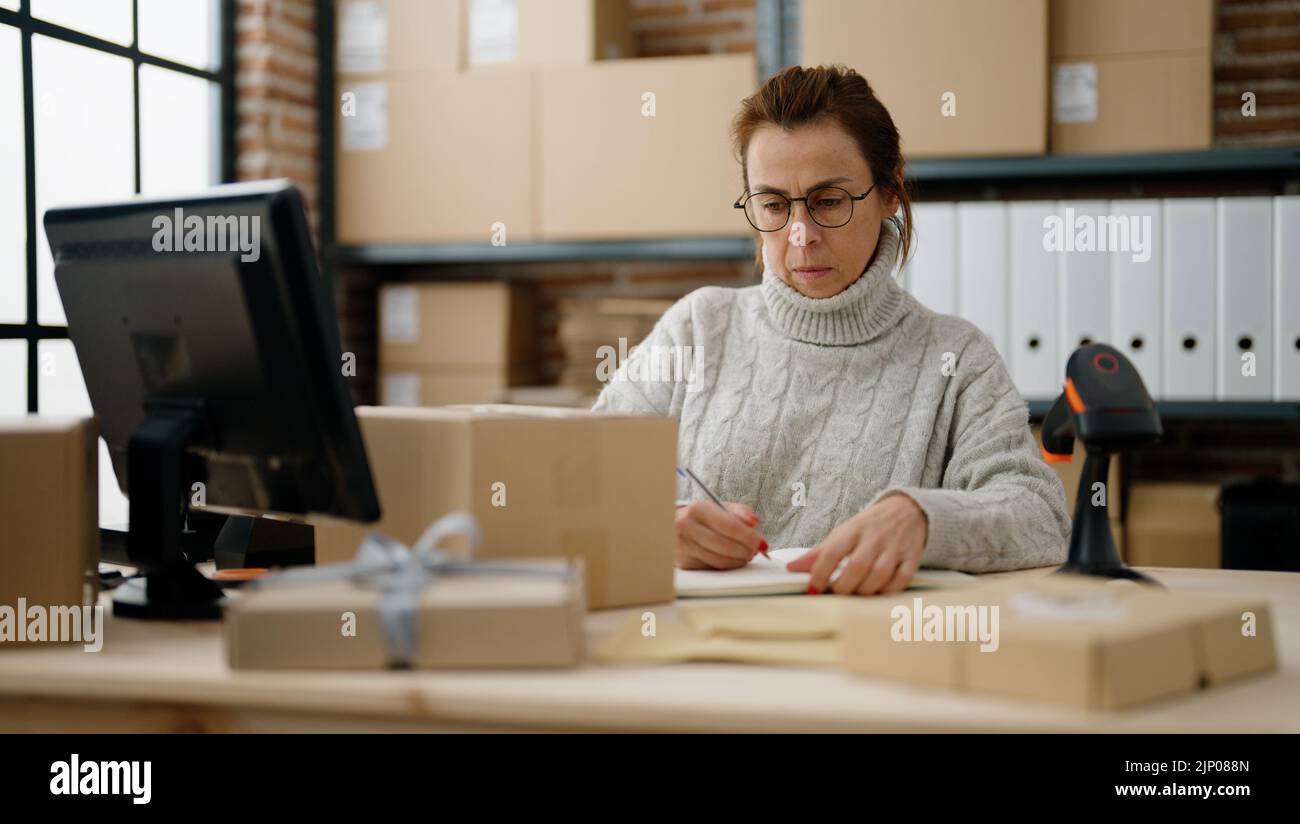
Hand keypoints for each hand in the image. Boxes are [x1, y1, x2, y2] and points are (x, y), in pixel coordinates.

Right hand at [675, 501, 767, 569]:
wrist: (669, 526)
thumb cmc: (700, 517)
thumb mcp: (718, 507)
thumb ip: (740, 512)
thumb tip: (754, 522)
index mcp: (697, 509)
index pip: (730, 526)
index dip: (750, 537)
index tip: (762, 543)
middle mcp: (686, 527)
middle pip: (726, 546)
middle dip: (746, 551)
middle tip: (755, 551)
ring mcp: (682, 546)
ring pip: (720, 560)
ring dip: (738, 560)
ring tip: (745, 555)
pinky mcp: (683, 562)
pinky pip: (712, 568)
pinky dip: (726, 565)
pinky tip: (730, 558)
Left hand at [786, 494, 927, 594]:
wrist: (908, 510)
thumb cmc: (870, 526)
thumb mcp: (842, 533)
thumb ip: (819, 553)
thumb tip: (791, 569)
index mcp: (853, 530)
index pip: (832, 552)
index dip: (820, 573)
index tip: (813, 589)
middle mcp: (874, 537)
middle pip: (857, 567)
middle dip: (843, 586)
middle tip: (837, 593)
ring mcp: (894, 547)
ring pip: (879, 575)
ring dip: (864, 590)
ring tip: (856, 594)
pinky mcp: (912, 557)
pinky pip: (901, 580)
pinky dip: (888, 590)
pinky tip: (878, 591)